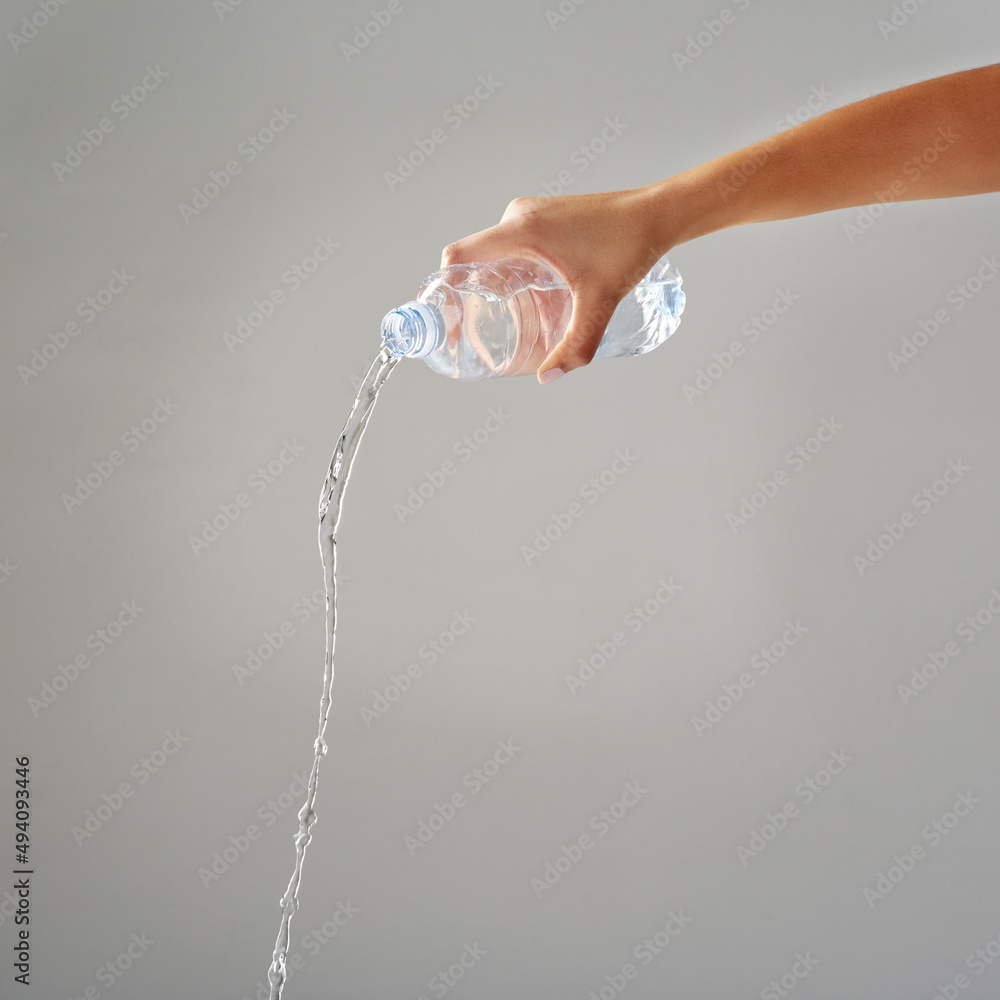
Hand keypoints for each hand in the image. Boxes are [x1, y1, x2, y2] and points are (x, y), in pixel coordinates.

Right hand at [440, 187, 669, 383]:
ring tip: (506, 315)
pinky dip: (510, 269)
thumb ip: (576, 345)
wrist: (655, 214)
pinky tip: (529, 292)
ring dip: (493, 282)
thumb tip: (547, 377)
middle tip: (477, 327)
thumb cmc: (629, 248)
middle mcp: (518, 217)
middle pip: (473, 259)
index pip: (458, 255)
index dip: (444, 286)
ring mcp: (530, 213)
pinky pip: (510, 244)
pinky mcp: (542, 216)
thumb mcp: (599, 303)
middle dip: (470, 294)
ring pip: (493, 252)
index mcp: (521, 231)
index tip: (446, 314)